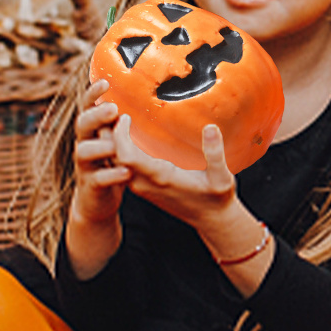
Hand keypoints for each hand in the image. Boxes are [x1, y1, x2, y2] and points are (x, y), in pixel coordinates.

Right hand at [71, 77, 130, 225]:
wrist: (97, 201)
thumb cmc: (113, 164)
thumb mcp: (119, 141)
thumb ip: (125, 122)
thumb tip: (151, 96)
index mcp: (93, 130)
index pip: (88, 107)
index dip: (93, 94)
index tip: (105, 81)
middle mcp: (85, 144)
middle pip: (81, 124)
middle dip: (95, 115)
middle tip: (112, 108)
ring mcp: (85, 166)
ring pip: (84, 151)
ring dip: (100, 145)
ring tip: (116, 144)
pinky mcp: (91, 186)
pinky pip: (97, 179)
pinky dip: (111, 175)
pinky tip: (126, 172)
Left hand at [111, 113, 237, 230]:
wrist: (211, 220)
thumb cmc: (217, 198)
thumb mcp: (222, 177)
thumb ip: (215, 153)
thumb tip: (210, 128)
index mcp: (161, 178)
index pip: (126, 157)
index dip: (119, 135)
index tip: (124, 116)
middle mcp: (146, 184)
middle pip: (114, 158)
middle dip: (108, 135)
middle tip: (109, 111)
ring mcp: (142, 187)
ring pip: (114, 164)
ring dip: (110, 142)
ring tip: (112, 120)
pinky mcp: (143, 187)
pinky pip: (121, 168)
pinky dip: (117, 151)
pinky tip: (122, 137)